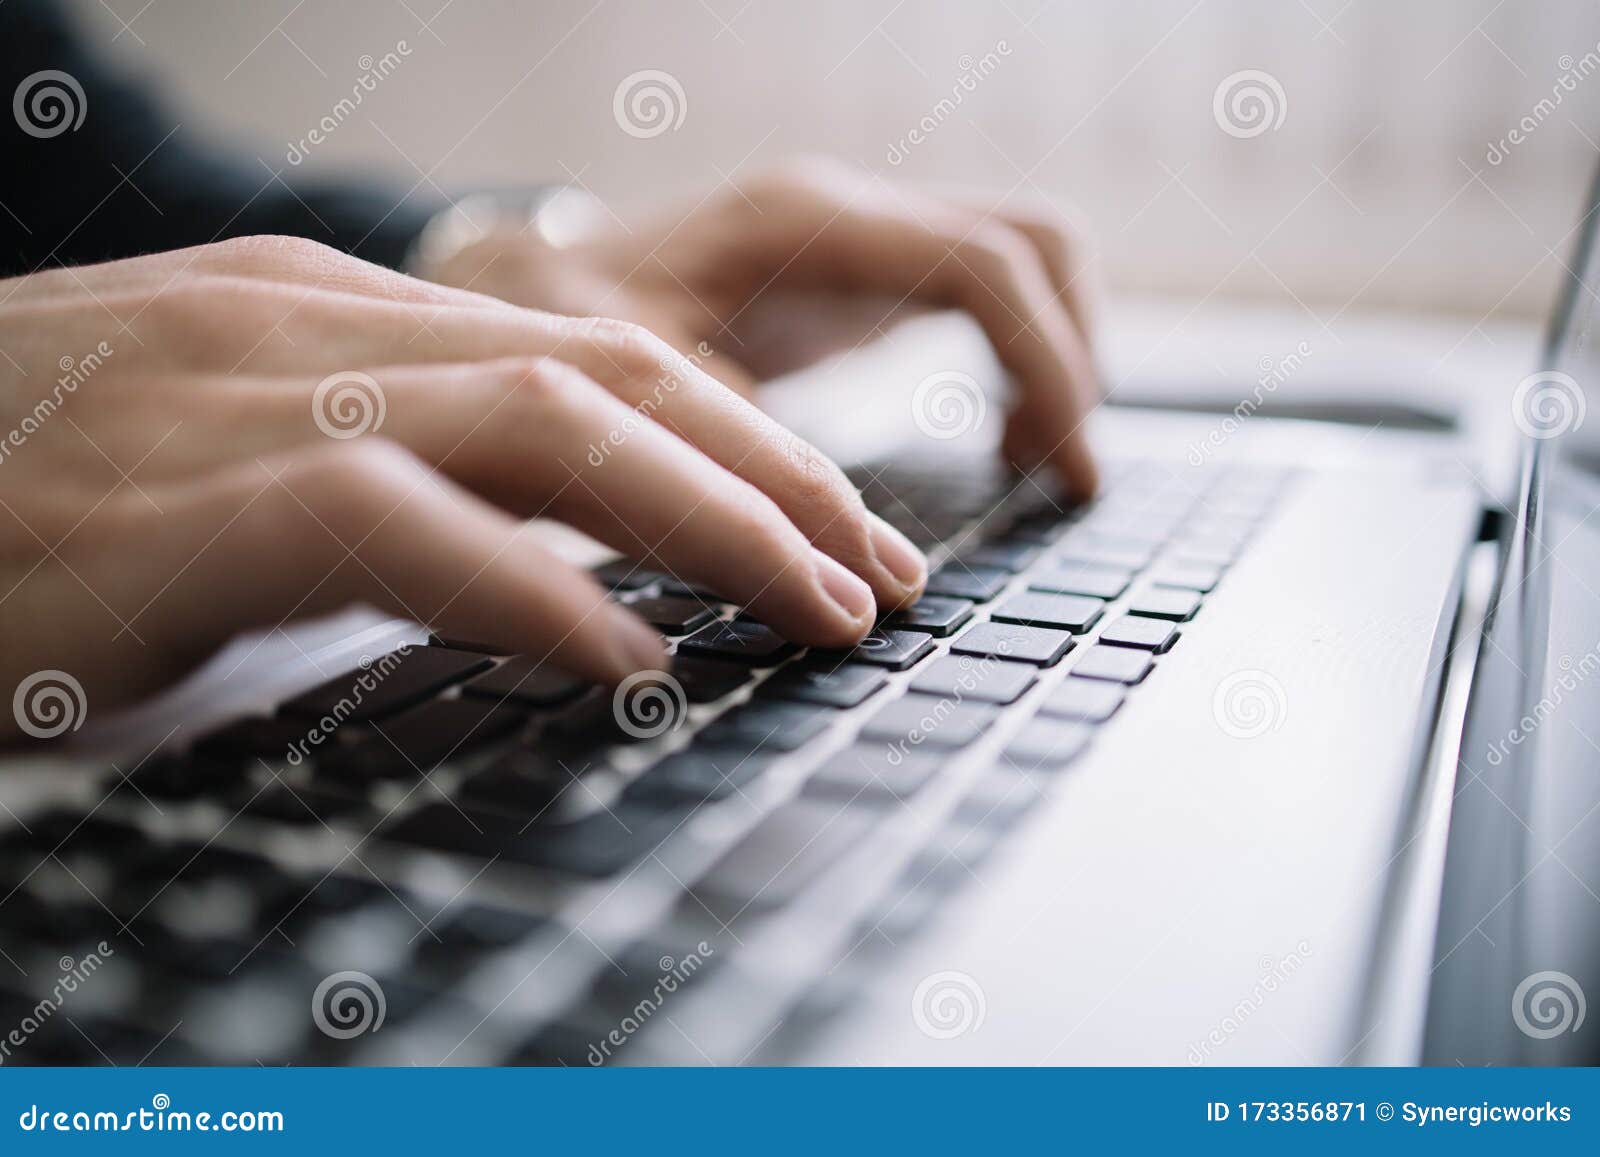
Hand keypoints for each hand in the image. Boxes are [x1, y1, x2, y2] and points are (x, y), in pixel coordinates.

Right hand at [0, 237, 926, 737]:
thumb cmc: (33, 491)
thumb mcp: (239, 449)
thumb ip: (398, 474)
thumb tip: (558, 554)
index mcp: (341, 313)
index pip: (603, 350)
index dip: (750, 443)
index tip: (843, 529)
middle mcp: (318, 329)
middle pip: (618, 375)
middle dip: (778, 479)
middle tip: (882, 576)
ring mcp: (251, 402)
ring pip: (551, 426)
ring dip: (714, 522)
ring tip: (822, 612)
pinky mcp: (187, 509)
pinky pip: (403, 531)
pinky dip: (537, 594)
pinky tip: (630, 664)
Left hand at [420, 158, 1101, 496]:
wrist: (523, 288)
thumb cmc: (561, 333)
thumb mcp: (637, 398)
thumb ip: (737, 466)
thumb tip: (846, 577)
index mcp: (806, 224)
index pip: (982, 266)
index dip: (1045, 366)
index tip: (1062, 472)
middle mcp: (850, 213)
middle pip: (1036, 244)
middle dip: (1074, 357)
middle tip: (1062, 476)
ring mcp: (863, 238)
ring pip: (1026, 261)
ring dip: (1057, 355)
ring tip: (1033, 462)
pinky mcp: (864, 276)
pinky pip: (987, 296)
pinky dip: (1019, 361)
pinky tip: (996, 441)